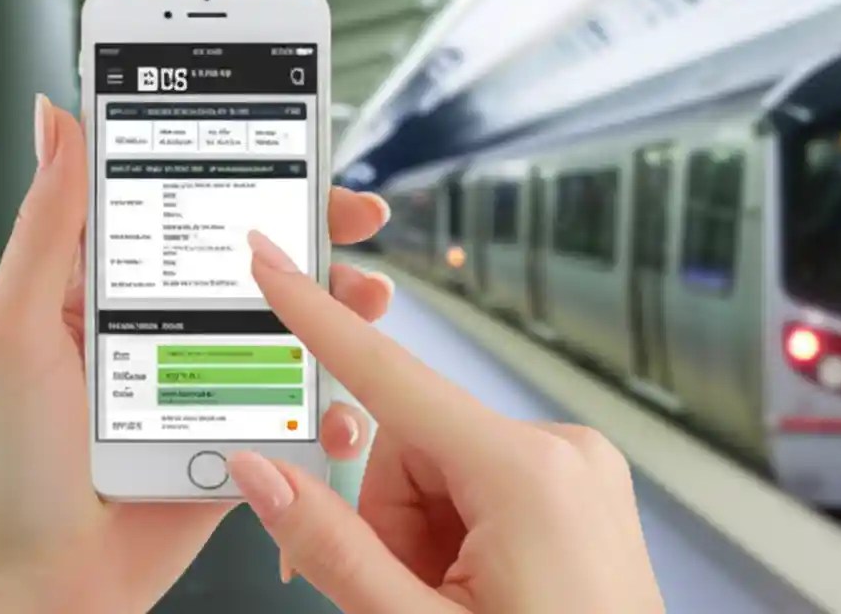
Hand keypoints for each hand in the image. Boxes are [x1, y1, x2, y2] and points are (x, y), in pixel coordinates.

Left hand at [0, 95, 390, 612]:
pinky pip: (303, 409)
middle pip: (266, 264)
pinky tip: (341, 407)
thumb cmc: (7, 462)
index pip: (199, 211)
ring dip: (347, 311)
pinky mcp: (245, 437)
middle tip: (356, 220)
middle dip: (323, 235)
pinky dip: (336, 405)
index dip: (256, 176)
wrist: (39, 578)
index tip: (303, 155)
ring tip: (366, 305)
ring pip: (300, 331)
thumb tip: (60, 121)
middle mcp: (177, 327)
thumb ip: (50, 226)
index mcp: (121, 290)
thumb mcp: (16, 326)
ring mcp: (216, 382)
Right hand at [227, 232, 664, 612]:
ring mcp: (580, 470)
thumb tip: (260, 472)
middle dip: (391, 518)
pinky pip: (485, 483)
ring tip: (453, 602)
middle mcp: (563, 453)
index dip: (319, 319)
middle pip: (413, 445)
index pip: (393, 379)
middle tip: (408, 596)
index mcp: (527, 474)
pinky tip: (481, 589)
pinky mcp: (581, 489)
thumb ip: (331, 545)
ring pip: (445, 469)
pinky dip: (461, 533)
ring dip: (425, 534)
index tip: (275, 260)